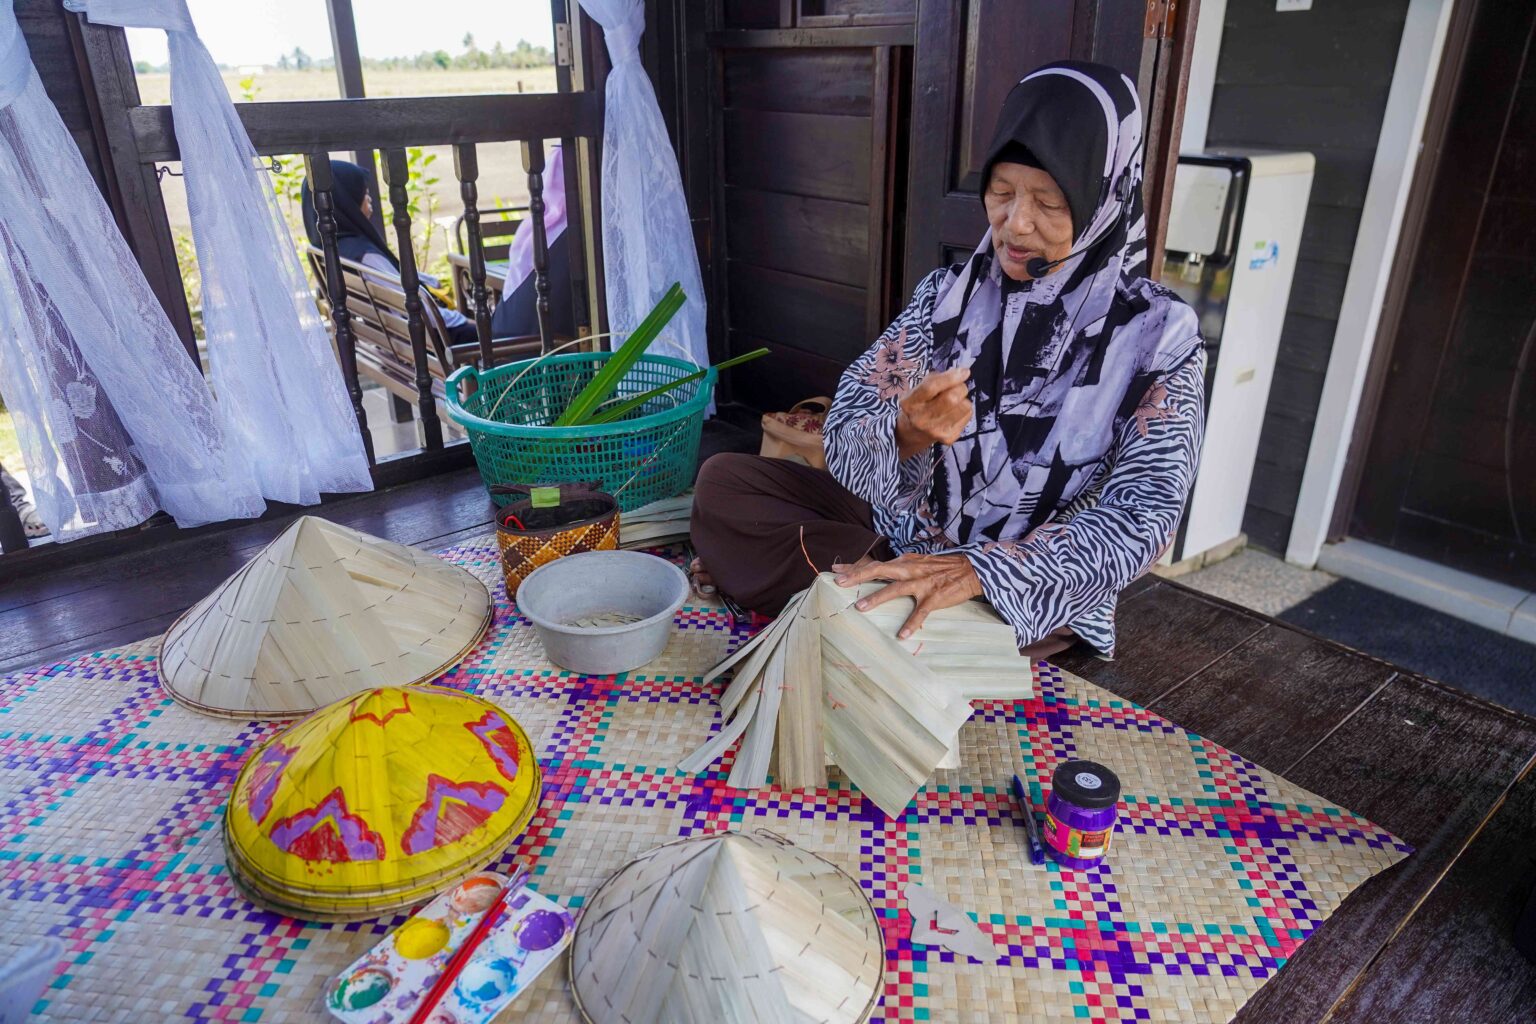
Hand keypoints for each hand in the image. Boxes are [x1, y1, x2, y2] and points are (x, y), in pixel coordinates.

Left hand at [832, 552, 982, 639]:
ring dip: (877, 598)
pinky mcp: (934, 597)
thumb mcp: (918, 563)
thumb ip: (899, 568)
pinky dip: (911, 623)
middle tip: (840, 583)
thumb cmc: (942, 568)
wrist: (971, 570)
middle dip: (859, 576)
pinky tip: (902, 635)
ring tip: (861, 608)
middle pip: (880, 570)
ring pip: (895, 589)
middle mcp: (910, 570)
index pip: (876, 564)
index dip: (855, 567)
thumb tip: (880, 572)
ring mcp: (922, 583)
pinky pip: (921, 612)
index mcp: (905, 562)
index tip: (835, 571)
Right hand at [896, 368, 972, 458]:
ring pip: (964, 406)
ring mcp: (935, 430)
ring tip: (954, 401)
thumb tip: (961, 373)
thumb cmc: (919, 404)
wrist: (912, 433)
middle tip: (957, 387)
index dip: (950, 377)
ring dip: (963, 399)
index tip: (964, 371)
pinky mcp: (948, 438)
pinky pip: (968, 416)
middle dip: (960, 388)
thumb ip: (937, 379)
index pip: (931, 387)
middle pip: (951, 398)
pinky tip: (954, 412)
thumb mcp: (918, 388)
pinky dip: (964, 410)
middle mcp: (921, 418)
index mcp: (910, 402)